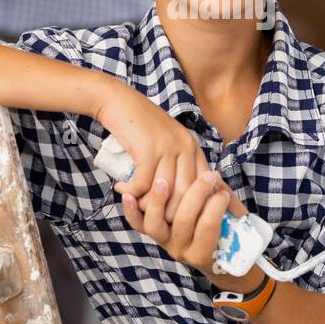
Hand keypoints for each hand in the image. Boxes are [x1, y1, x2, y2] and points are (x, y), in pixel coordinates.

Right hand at [94, 83, 217, 223]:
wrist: (118, 101)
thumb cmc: (140, 125)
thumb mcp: (166, 142)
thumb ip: (176, 163)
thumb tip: (178, 195)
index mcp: (193, 147)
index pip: (206, 184)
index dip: (201, 206)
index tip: (197, 222)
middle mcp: (186, 147)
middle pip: (187, 195)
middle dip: (171, 212)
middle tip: (152, 216)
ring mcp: (168, 147)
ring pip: (165, 193)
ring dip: (147, 203)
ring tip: (134, 202)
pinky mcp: (148, 149)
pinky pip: (144, 184)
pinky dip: (131, 192)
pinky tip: (122, 189)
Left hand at [121, 168, 248, 279]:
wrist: (213, 252)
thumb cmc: (229, 233)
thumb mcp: (231, 221)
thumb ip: (224, 202)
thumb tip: (214, 178)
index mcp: (202, 253)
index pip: (208, 226)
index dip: (216, 206)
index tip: (224, 192)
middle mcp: (179, 251)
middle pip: (183, 219)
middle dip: (197, 193)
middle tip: (209, 176)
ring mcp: (163, 241)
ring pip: (156, 222)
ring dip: (159, 199)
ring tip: (165, 180)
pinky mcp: (151, 232)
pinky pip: (137, 223)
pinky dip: (130, 210)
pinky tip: (128, 194)